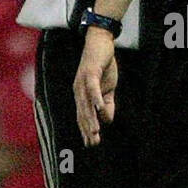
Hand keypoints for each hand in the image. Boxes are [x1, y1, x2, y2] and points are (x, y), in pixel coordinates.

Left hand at [73, 27, 117, 145]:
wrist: (100, 42)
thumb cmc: (103, 66)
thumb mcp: (108, 88)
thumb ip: (106, 104)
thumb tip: (107, 120)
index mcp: (82, 95)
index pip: (83, 115)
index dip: (86, 130)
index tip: (91, 144)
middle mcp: (79, 90)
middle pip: (82, 113)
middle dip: (88, 129)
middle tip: (93, 143)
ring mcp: (83, 81)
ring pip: (86, 104)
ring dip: (91, 118)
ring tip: (96, 132)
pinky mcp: (90, 72)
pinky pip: (92, 88)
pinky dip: (95, 99)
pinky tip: (99, 109)